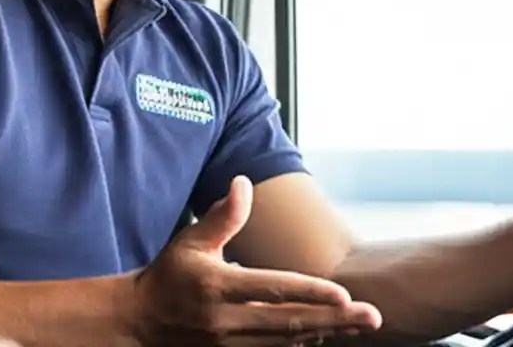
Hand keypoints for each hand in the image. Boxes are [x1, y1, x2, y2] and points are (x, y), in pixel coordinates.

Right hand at [128, 176, 381, 345]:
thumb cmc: (170, 276)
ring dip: (324, 334)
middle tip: (372, 316)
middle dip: (334, 320)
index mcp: (216, 285)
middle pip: (288, 322)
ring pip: (285, 343)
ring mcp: (227, 344)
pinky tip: (324, 336)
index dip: (309, 292)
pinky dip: (299, 345)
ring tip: (358, 325)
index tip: (344, 294)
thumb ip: (222, 217)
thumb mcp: (190, 242)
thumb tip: (243, 182)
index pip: (271, 289)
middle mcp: (224, 319)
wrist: (140, 322)